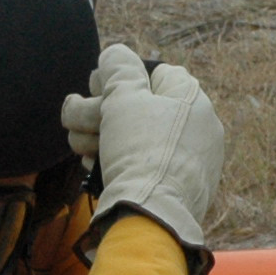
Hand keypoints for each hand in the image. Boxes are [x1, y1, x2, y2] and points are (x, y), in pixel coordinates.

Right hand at [62, 44, 221, 249]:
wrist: (152, 219)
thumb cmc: (140, 153)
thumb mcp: (122, 99)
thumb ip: (117, 69)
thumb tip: (116, 55)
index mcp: (193, 100)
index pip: (155, 73)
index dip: (120, 78)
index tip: (97, 90)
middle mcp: (199, 128)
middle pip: (141, 108)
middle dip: (99, 113)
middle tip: (76, 122)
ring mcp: (192, 162)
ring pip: (138, 139)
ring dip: (101, 138)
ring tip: (82, 150)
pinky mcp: (180, 190)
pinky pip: (145, 167)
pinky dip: (119, 164)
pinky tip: (95, 169)